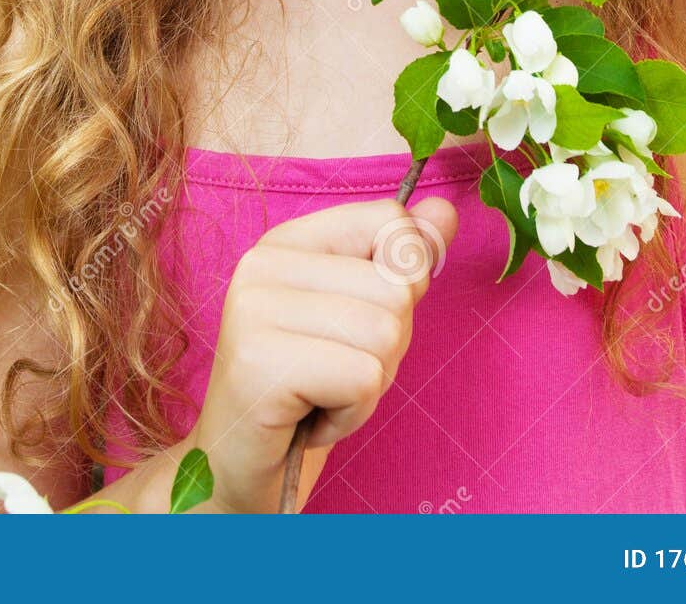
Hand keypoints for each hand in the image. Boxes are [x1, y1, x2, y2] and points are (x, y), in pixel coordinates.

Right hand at [191, 194, 458, 513]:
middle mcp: (262, 262)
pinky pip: (363, 378)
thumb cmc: (307, 395)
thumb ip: (401, 262)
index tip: (353, 324)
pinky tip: (310, 420)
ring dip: (370, 385)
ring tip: (320, 396)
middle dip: (387, 347)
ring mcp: (253, 308)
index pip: (389, 221)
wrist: (240, 475)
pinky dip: (352, 414)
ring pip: (385, 331)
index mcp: (287, 241)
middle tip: (333, 375)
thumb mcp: (363, 317)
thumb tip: (446, 210)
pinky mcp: (258, 363)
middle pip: (397, 285)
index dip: (401, 283)